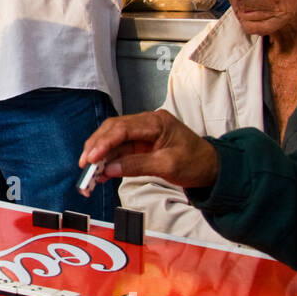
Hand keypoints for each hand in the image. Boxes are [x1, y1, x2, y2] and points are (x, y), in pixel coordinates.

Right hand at [78, 109, 218, 193]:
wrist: (211, 167)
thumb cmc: (197, 162)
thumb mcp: (168, 166)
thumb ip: (137, 165)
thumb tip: (111, 169)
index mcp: (156, 122)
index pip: (122, 128)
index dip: (103, 143)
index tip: (91, 158)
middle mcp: (146, 123)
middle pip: (112, 130)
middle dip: (95, 148)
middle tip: (84, 166)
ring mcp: (142, 133)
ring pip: (112, 140)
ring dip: (99, 156)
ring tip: (89, 173)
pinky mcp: (140, 144)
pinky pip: (119, 150)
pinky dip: (108, 161)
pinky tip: (101, 172)